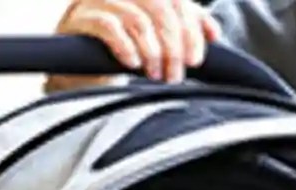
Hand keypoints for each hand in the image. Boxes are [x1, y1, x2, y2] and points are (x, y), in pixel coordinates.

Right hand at [47, 0, 222, 90]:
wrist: (83, 65)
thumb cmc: (126, 49)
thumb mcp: (158, 38)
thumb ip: (184, 27)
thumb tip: (214, 33)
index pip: (177, 1)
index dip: (191, 29)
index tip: (196, 60)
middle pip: (160, 10)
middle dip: (173, 47)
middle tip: (176, 75)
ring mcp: (100, 0)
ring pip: (137, 19)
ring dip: (152, 52)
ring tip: (156, 75)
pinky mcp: (81, 17)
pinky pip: (109, 27)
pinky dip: (126, 47)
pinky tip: (133, 64)